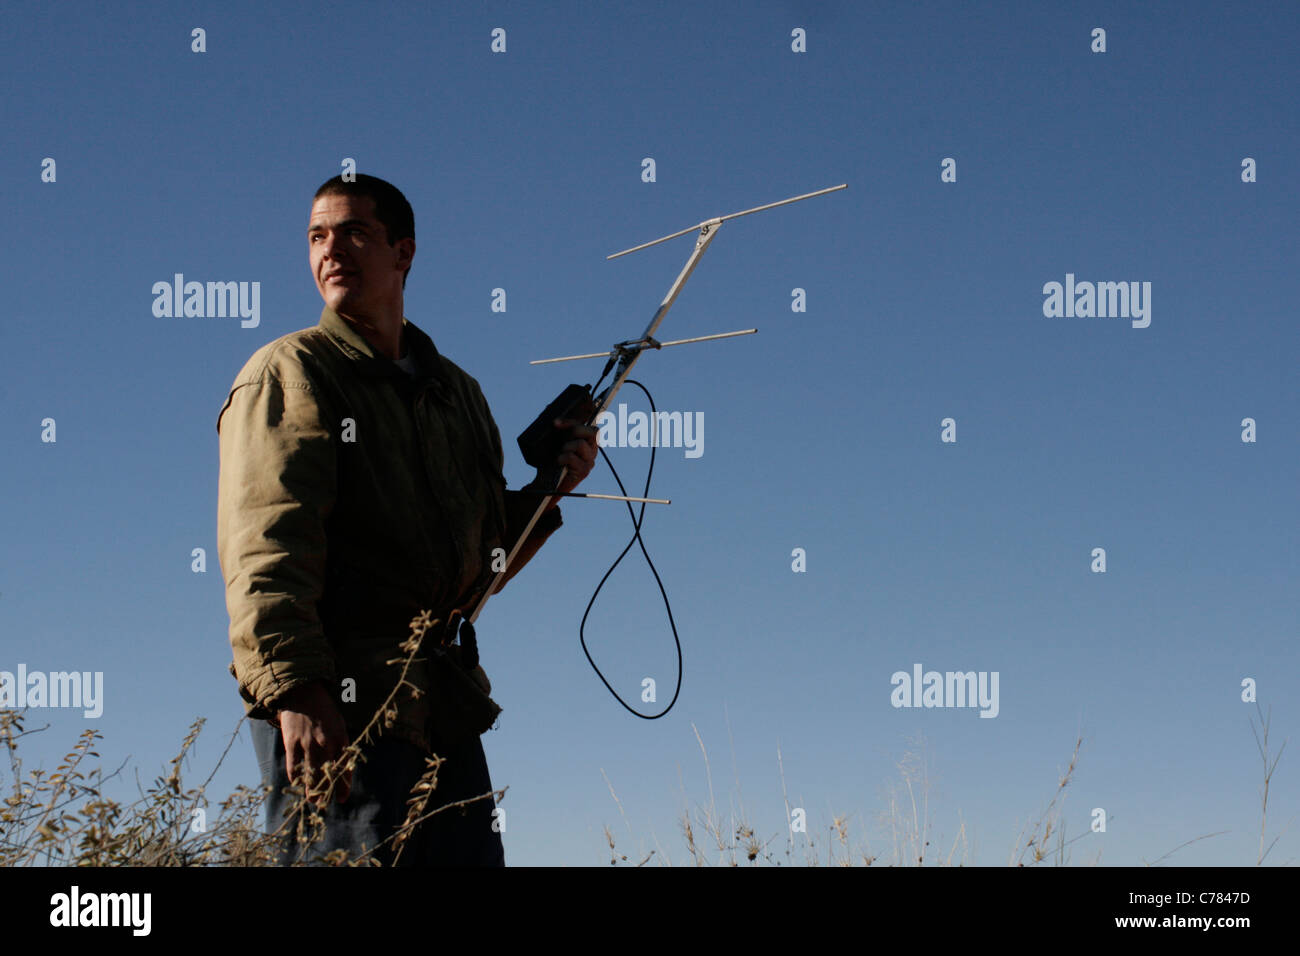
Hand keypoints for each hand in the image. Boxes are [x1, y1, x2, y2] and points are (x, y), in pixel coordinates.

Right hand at [275, 681, 351, 805]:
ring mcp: (308, 744)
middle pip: (327, 775)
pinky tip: (297, 784)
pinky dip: (296, 778)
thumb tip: (342, 767)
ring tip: (312, 801)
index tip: (343, 799)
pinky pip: (294, 767)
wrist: (303, 693)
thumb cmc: (324, 712)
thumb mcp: (339, 725)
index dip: (344, 785)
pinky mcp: (292, 743)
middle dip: (327, 792)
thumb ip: (340, 745)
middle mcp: (326, 743)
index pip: (344, 767)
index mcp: (340, 738)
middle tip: (324, 804)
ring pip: (310, 774)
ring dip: (312, 791)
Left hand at [551, 417, 598, 496]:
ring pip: (581, 444)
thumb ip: (556, 426)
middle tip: (562, 438)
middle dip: (575, 430)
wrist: (546, 483)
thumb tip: (549, 408)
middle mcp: (592, 450)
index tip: (555, 423)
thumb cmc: (551, 461)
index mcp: (587, 440)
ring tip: (560, 455)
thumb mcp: (554, 441)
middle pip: (593, 431)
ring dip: (566, 447)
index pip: (587, 424)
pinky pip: (573, 457)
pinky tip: (558, 462)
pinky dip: (562, 457)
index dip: (571, 421)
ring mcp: (589, 461)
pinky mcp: (584, 471)